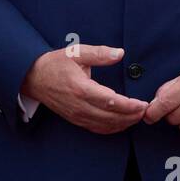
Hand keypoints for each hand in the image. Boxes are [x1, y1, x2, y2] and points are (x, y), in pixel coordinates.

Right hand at [21, 44, 147, 134]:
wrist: (33, 78)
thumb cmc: (55, 64)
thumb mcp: (76, 52)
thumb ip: (99, 53)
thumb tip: (120, 53)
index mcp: (80, 88)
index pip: (111, 102)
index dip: (129, 105)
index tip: (143, 103)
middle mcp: (79, 106)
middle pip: (111, 118)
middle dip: (132, 116)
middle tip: (146, 111)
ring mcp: (77, 115)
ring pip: (106, 126)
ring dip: (124, 123)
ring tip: (138, 116)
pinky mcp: (75, 120)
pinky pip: (97, 128)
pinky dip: (112, 128)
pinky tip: (122, 122)